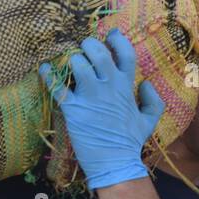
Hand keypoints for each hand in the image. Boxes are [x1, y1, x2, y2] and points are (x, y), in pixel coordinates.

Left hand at [38, 28, 165, 191]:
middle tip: (84, 49)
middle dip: (89, 44)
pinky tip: (44, 69)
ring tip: (70, 64)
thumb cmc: (131, 143)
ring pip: (77, 63)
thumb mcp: (149, 121)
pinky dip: (48, 75)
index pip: (124, 52)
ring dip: (72, 59)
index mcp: (125, 86)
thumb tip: (146, 84)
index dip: (117, 39)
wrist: (115, 163)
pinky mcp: (72, 108)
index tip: (111, 35)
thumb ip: (153, 100)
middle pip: (97, 51)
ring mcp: (89, 96)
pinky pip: (57, 86)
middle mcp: (107, 86)